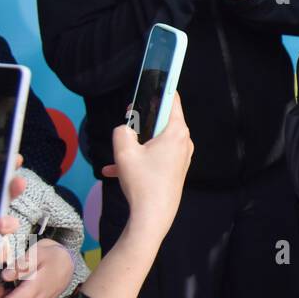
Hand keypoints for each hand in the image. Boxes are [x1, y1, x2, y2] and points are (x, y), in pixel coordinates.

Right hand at [100, 93, 192, 239]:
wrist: (153, 215)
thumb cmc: (142, 182)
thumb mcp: (124, 152)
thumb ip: (121, 132)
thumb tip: (125, 127)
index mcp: (176, 131)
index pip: (173, 100)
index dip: (161, 89)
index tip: (152, 82)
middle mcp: (184, 141)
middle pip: (162, 121)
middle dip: (142, 122)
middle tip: (126, 124)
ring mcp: (182, 156)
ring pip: (155, 142)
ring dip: (135, 147)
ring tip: (116, 157)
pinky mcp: (176, 169)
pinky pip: (156, 158)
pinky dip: (139, 161)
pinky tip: (114, 172)